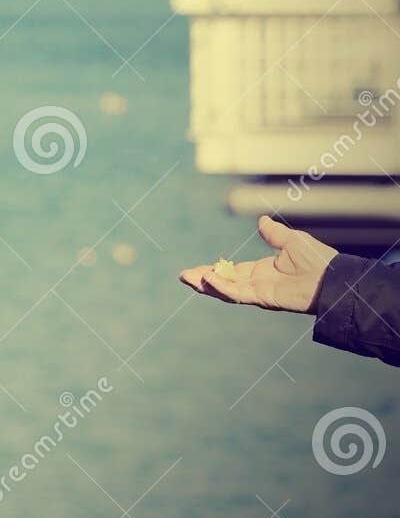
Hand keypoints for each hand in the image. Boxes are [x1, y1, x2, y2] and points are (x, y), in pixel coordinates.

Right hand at [179, 216, 338, 312]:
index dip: (216, 270)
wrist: (335, 278)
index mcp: (263, 271)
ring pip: (227, 289)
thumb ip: (274, 233)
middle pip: (225, 282)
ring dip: (207, 284)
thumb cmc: (319, 260)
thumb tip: (262, 220)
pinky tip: (208, 278)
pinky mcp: (264, 297)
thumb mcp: (292, 241)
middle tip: (184, 276)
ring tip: (187, 278)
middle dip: (204, 280)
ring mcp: (260, 292)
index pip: (233, 272)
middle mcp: (258, 283)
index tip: (199, 269)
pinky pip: (238, 293)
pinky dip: (222, 286)